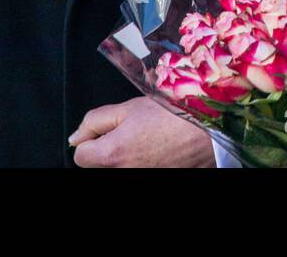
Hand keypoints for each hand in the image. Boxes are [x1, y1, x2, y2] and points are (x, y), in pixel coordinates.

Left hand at [70, 96, 213, 167]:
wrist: (210, 130)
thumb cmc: (174, 115)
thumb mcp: (130, 107)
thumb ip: (96, 120)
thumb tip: (77, 136)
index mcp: (112, 155)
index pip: (81, 155)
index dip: (92, 138)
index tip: (107, 130)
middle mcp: (123, 175)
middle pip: (100, 166)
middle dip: (109, 150)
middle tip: (132, 133)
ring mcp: (140, 179)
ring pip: (120, 169)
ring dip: (127, 158)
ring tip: (148, 142)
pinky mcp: (158, 180)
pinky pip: (139, 171)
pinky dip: (144, 162)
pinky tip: (159, 152)